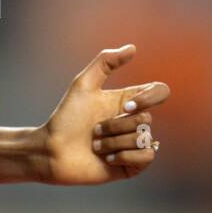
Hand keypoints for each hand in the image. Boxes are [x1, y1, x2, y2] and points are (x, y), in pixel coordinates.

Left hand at [39, 44, 168, 185]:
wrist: (51, 150)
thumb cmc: (65, 118)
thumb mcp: (83, 85)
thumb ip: (105, 62)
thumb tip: (132, 48)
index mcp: (128, 102)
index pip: (159, 92)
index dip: (149, 98)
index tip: (127, 105)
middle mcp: (133, 122)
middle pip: (146, 119)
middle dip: (116, 125)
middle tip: (95, 131)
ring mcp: (133, 144)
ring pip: (143, 138)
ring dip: (114, 142)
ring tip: (96, 146)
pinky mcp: (131, 165)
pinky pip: (147, 157)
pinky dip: (125, 156)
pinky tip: (106, 158)